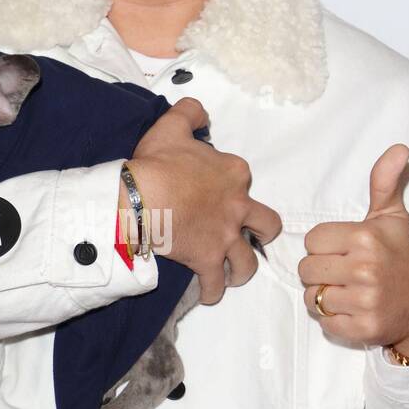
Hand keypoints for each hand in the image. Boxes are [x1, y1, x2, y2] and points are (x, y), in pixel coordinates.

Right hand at [121, 98, 282, 303]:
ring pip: (248, 262)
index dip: (231, 186)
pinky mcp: (208, 260)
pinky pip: (216, 284)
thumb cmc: (156, 162)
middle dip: (261, 233)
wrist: (141, 197)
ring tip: (232, 274)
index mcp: (233, 173)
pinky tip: (208, 295)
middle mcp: (238, 206)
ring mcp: (226, 236)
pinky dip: (213, 291)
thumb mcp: (172, 125)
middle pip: (267, 225)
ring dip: (241, 270)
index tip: (214, 192)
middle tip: (248, 236)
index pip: (244, 178)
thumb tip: (201, 113)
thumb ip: (191, 113)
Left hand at [297, 144, 408, 358]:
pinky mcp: (363, 329)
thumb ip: (385, 182)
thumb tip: (399, 148)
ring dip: (325, 296)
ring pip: (312, 297)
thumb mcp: (393, 217)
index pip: (311, 240)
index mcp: (365, 238)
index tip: (345, 250)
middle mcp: (364, 269)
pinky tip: (354, 310)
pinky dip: (334, 320)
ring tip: (349, 291)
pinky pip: (325, 323)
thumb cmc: (404, 256)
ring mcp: (364, 301)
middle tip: (345, 272)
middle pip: (306, 269)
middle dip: (320, 271)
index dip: (324, 246)